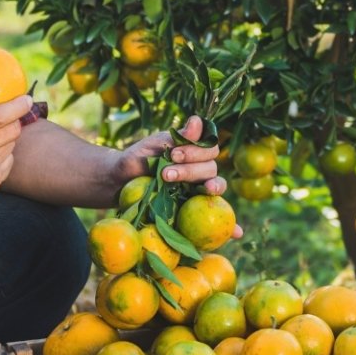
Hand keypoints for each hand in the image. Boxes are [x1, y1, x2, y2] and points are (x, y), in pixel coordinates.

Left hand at [117, 119, 241, 239]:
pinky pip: (218, 218)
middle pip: (211, 168)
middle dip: (191, 170)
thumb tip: (198, 120)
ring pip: (216, 187)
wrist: (118, 185)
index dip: (195, 150)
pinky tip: (237, 234)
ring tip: (191, 189)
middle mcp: (199, 170)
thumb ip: (176, 137)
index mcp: (192, 151)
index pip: (209, 147)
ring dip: (205, 187)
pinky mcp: (195, 210)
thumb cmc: (134, 162)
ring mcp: (198, 190)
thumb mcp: (152, 147)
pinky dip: (230, 226)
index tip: (173, 154)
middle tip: (166, 174)